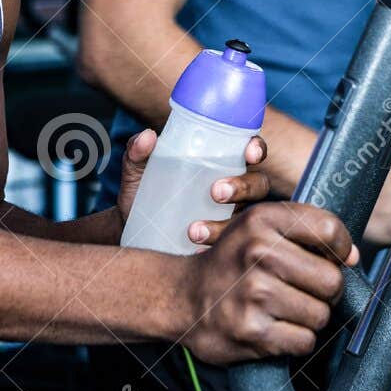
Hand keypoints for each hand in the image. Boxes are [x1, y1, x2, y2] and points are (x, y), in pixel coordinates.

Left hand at [114, 128, 269, 234]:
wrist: (132, 233)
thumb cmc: (143, 194)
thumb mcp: (138, 172)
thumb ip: (137, 152)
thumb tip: (146, 137)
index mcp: (221, 163)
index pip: (250, 151)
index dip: (257, 149)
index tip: (249, 154)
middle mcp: (234, 189)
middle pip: (258, 185)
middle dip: (243, 187)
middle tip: (216, 193)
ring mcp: (231, 218)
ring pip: (248, 219)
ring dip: (226, 225)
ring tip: (194, 232)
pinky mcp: (222, 244)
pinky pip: (232, 248)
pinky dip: (217, 249)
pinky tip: (198, 252)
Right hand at [178, 201, 356, 364]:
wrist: (182, 299)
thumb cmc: (231, 262)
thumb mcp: (258, 228)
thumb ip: (305, 231)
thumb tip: (352, 256)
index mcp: (262, 220)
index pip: (329, 230)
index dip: (340, 249)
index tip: (331, 258)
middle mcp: (258, 253)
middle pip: (332, 280)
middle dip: (325, 291)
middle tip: (304, 290)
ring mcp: (254, 294)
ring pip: (321, 314)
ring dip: (309, 317)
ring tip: (285, 309)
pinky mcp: (253, 332)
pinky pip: (305, 341)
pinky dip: (296, 339)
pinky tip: (276, 328)